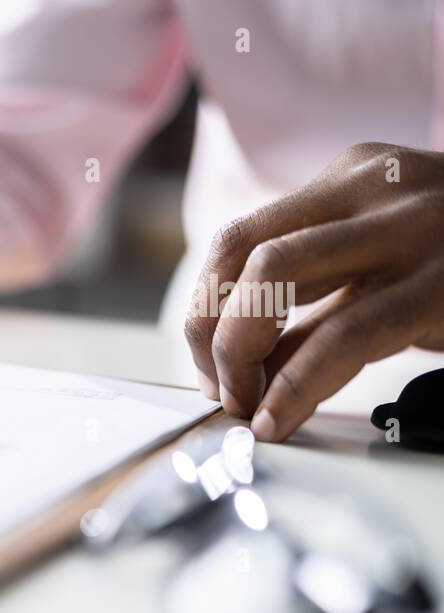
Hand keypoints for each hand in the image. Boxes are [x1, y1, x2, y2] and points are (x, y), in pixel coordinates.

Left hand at [184, 142, 443, 441]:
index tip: (208, 367)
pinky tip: (277, 420)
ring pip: (272, 277)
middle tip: (222, 390)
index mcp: (351, 180)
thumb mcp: (389, 267)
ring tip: (246, 406)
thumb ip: (319, 303)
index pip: (238, 239)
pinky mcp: (443, 282)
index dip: (204, 310)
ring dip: (237, 352)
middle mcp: (372, 190)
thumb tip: (238, 369)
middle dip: (207, 331)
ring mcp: (411, 227)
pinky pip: (342, 334)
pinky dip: (292, 386)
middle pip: (239, 252)